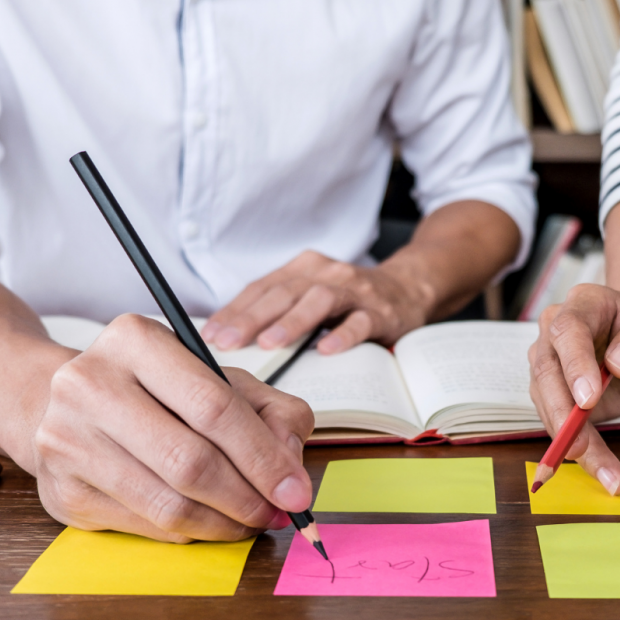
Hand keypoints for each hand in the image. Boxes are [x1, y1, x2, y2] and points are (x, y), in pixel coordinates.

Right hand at [32, 314, 315, 542]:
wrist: (59, 404)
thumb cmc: (156, 392)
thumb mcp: (221, 380)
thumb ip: (272, 411)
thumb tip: (289, 463)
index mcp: (134, 340)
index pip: (213, 406)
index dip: (263, 457)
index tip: (296, 491)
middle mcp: (89, 384)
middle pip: (189, 461)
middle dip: (246, 498)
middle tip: (276, 514)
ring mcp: (66, 439)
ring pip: (167, 504)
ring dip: (223, 524)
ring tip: (250, 522)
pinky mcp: (62, 490)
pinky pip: (144, 526)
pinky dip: (190, 533)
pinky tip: (209, 523)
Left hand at [201, 250, 433, 354]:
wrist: (408, 288)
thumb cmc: (349, 300)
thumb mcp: (310, 295)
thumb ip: (278, 309)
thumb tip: (229, 337)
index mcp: (303, 269)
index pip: (262, 288)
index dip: (235, 310)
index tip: (211, 334)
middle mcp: (326, 273)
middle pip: (284, 293)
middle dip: (252, 318)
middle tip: (228, 342)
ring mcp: (356, 291)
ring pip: (319, 301)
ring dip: (292, 322)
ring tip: (269, 343)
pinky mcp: (382, 311)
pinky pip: (361, 322)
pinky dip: (343, 335)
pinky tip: (327, 350)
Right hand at [528, 283, 619, 493]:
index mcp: (585, 304)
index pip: (569, 331)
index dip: (575, 365)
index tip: (588, 400)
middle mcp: (557, 330)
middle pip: (546, 371)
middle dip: (562, 413)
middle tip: (580, 447)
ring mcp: (550, 362)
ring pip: (547, 403)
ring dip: (570, 441)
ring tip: (606, 473)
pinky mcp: (553, 394)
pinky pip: (558, 423)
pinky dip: (579, 450)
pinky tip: (602, 470)